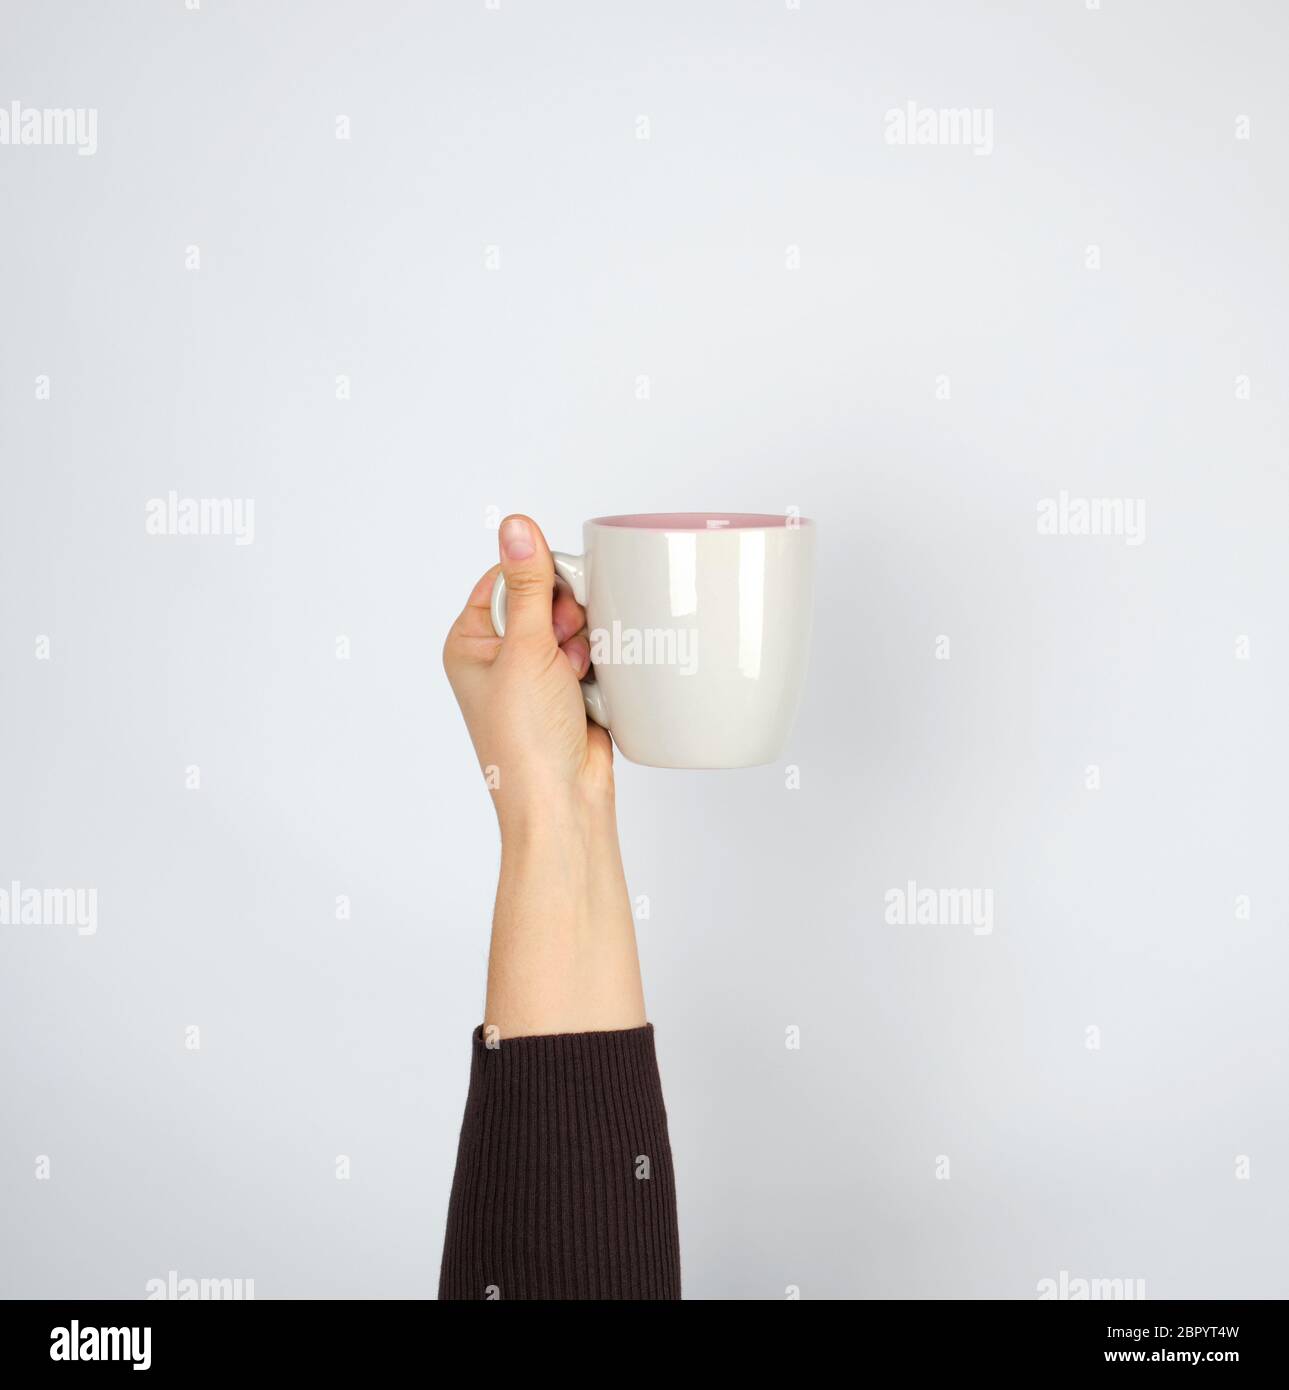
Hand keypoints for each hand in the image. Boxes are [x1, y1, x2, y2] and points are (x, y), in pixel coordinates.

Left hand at [443, 515, 644, 1037]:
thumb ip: (528, 583)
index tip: (556, 599)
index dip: (538, 580)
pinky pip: (596, 659)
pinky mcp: (570, 697)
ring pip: (576, 630)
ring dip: (589, 646)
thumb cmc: (526, 741)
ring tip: (580, 677)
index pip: (506, 578)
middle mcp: (499, 658)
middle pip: (546, 600)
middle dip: (568, 619)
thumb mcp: (525, 649)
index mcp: (469, 642)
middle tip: (565, 649)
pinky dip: (603, 669)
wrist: (562, 805)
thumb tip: (516, 524)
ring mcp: (536, 679)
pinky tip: (597, 690)